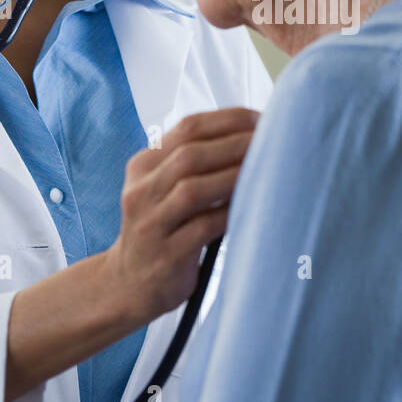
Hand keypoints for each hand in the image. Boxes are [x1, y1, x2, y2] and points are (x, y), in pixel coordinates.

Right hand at [104, 108, 259, 325]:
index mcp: (143, 165)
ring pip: (193, 189)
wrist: (128, 282)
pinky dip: (230, 213)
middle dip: (237, 144)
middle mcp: (141, 191)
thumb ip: (193, 161)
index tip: (263, 119)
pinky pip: (203, 228)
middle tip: (273, 141)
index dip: (229, 120)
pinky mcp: (166, 255)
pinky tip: (253, 206)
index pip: (188, 128)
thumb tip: (252, 132)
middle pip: (190, 155)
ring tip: (268, 169)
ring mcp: (150, 224)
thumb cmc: (161, 228)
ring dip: (235, 176)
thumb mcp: (162, 187)